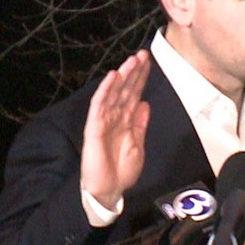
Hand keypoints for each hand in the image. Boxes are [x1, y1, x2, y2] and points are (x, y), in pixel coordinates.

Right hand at [81, 51, 151, 208]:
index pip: (134, 94)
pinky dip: (105, 90)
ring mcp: (104, 120)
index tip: (149, 61)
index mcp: (126, 120)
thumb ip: (140, 124)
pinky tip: (112, 77)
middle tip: (142, 54)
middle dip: (134, 72)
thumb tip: (144, 103)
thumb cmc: (122, 171)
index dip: (141, 78)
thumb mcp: (138, 146)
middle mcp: (115, 117)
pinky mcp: (95, 127)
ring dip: (122, 76)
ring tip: (131, 60)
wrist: (110, 190)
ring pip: (113, 93)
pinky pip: (99, 105)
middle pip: (125, 89)